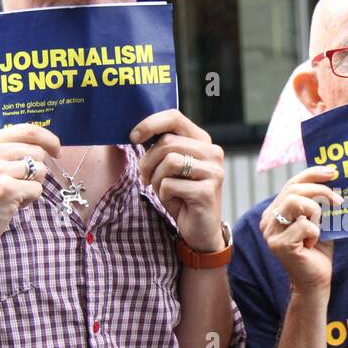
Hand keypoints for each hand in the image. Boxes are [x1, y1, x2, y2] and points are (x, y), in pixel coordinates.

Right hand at [0, 123, 57, 262]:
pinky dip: (29, 200)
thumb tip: (43, 144)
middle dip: (36, 171)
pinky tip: (10, 205)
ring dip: (32, 186)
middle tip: (17, 185)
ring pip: (41, 171)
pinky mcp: (6, 189)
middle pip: (38, 152)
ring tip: (11, 195)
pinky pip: (37, 189)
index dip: (48, 138)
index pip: (27, 129)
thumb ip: (7, 151)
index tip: (56, 150)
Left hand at [132, 110, 226, 251]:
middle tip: (145, 178)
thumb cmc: (181, 196)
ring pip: (169, 162)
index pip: (175, 118)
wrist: (199, 230)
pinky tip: (174, 201)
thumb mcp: (169, 168)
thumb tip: (135, 133)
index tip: (133, 137)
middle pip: (167, 143)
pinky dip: (164, 195)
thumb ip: (161, 148)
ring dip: (156, 179)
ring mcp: (213, 172)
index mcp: (203, 142)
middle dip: (148, 162)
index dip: (150, 124)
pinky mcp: (208, 191)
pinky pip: (170, 184)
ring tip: (161, 190)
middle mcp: (213, 152)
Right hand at [260, 165, 340, 292]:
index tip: (332, 171)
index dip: (311, 174)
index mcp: (275, 212)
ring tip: (322, 225)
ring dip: (316, 211)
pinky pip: (304, 226)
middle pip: (293, 190)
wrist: (316, 281)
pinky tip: (312, 245)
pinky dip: (315, 233)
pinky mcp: (279, 245)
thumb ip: (319, 203)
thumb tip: (333, 180)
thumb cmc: (318, 252)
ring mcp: (271, 233)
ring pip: (294, 202)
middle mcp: (268, 221)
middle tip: (339, 200)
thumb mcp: (319, 221)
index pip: (291, 184)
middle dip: (320, 190)